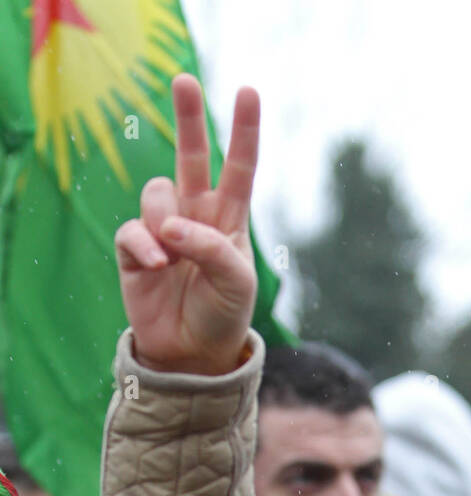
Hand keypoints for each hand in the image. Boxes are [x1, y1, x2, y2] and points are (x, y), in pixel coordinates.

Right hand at [115, 74, 258, 374]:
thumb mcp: (236, 283)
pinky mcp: (135, 247)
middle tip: (184, 81)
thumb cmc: (223, 314)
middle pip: (192, 156)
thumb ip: (212, 247)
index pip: (239, 168)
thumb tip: (172, 224)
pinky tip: (159, 267)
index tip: (249, 91)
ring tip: (175, 258)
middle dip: (187, 118)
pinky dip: (146, 245)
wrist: (192, 352)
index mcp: (229, 218)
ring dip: (166, 220)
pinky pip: (133, 229)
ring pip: (157, 193)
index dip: (243, 131)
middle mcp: (196, 215)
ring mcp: (163, 228)